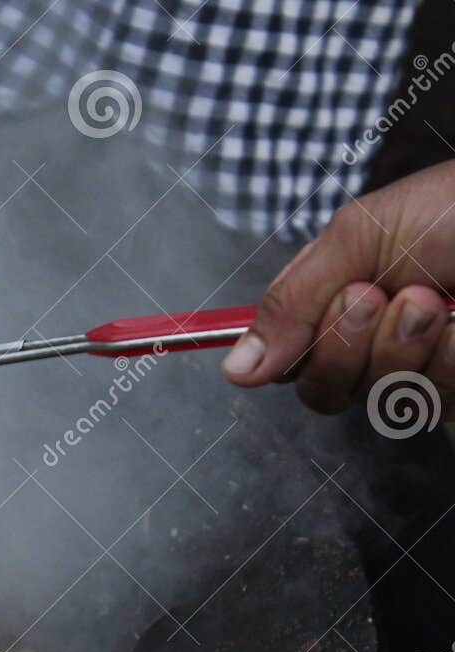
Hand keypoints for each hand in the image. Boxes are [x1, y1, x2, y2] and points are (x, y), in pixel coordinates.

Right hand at [220, 160, 454, 413]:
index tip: (293, 332)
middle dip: (344, 346)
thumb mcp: (359, 235)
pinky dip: (451, 358)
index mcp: (342, 298)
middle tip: (376, 296)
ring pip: (381, 399)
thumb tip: (235, 370)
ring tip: (435, 299)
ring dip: (402, 349)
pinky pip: (439, 400)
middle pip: (323, 390)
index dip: (287, 352)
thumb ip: (290, 302)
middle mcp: (378, 340)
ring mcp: (427, 367)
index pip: (287, 356)